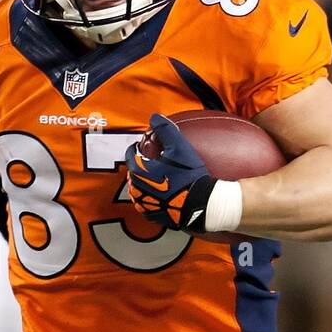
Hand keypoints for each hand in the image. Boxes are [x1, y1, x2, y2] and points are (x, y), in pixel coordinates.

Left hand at [125, 113, 217, 233]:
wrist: (201, 206)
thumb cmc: (189, 176)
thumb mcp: (179, 147)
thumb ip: (165, 129)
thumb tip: (154, 116)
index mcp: (138, 172)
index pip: (130, 155)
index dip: (136, 148)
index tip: (144, 145)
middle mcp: (136, 190)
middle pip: (133, 172)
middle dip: (140, 165)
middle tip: (152, 160)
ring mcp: (143, 204)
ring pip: (138, 189)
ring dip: (145, 182)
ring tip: (158, 176)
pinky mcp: (151, 216)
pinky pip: (147, 203)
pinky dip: (151, 197)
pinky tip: (163, 193)